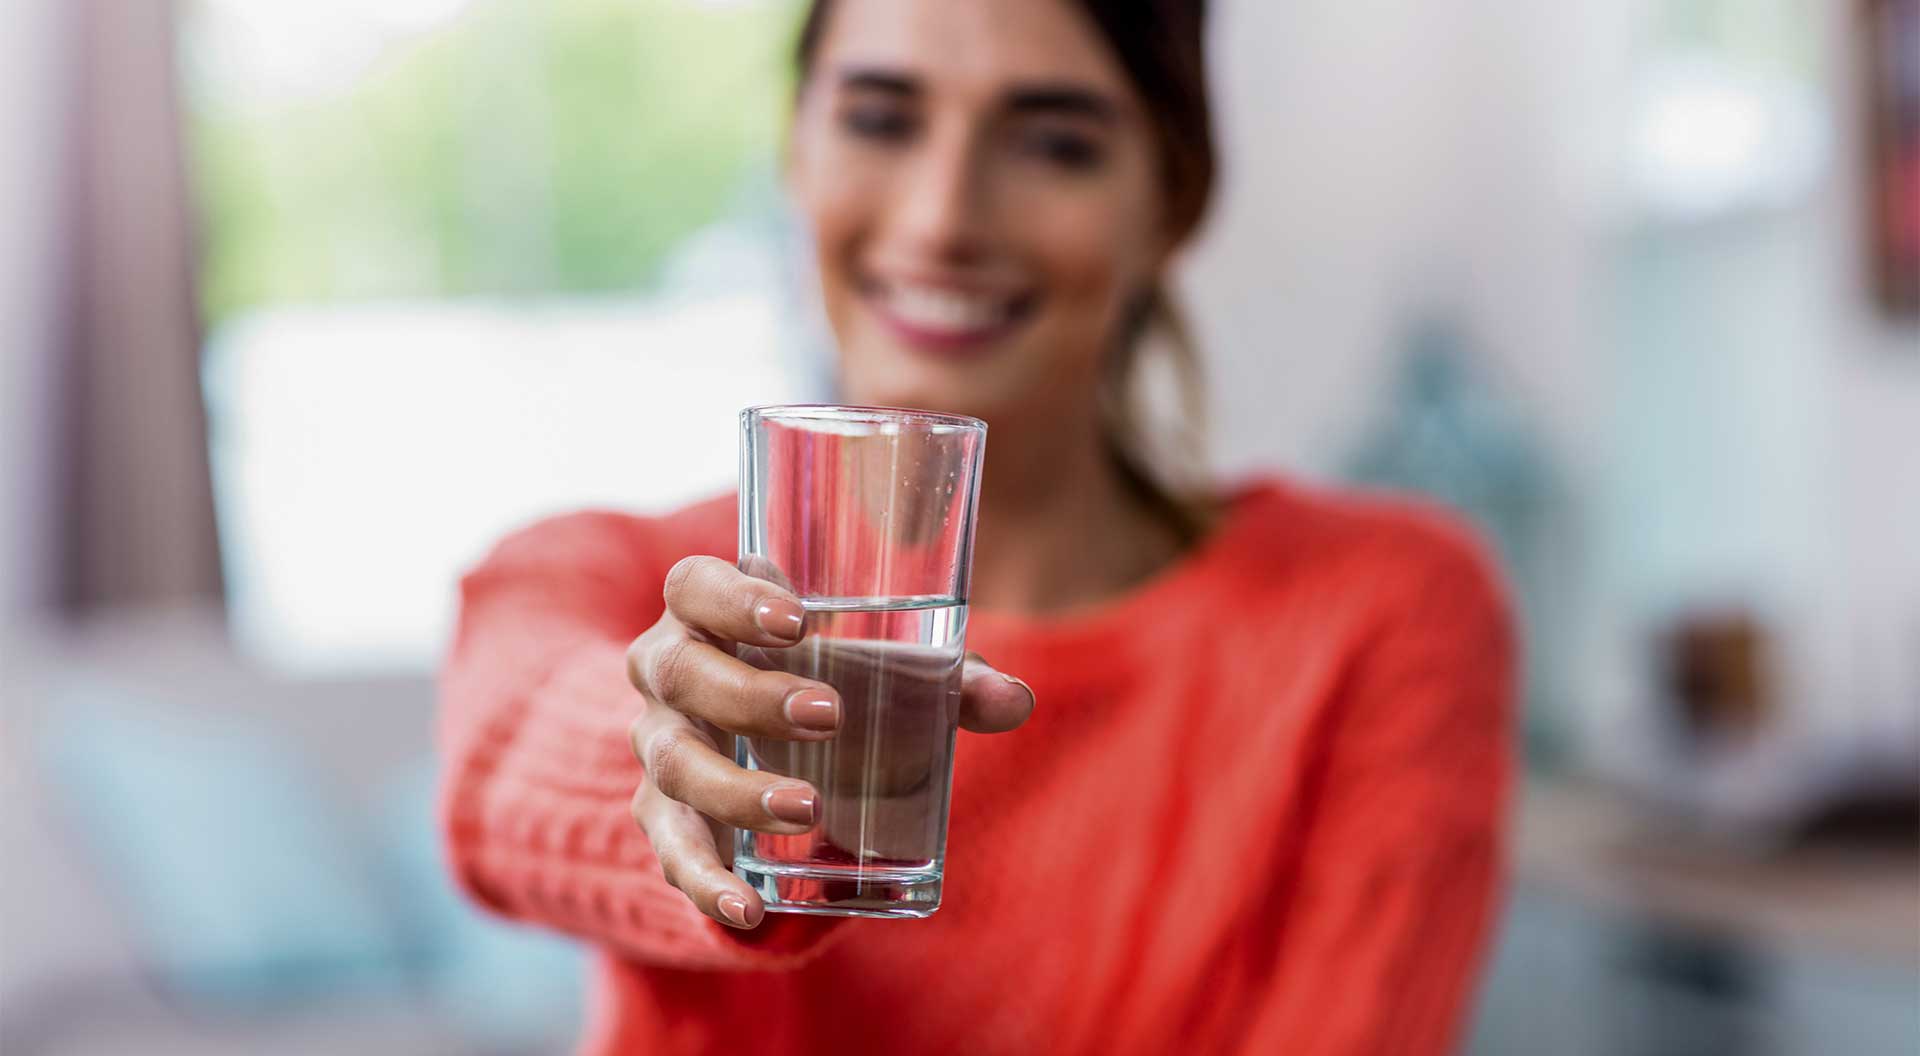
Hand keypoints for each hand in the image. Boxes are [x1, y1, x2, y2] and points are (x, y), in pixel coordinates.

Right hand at [624, 556, 1034, 929]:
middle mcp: (668, 672)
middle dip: (752, 696)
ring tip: (809, 808)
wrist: (751, 747)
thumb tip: (1016, 702)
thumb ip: (947, 680)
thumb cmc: (827, 679)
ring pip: (674, 763)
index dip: (733, 597)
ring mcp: (660, 745)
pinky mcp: (664, 816)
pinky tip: (748, 906)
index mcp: (708, 612)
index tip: (799, 619)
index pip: (694, 585)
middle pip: (680, 672)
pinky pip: (672, 851)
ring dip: (736, 789)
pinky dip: (705, 882)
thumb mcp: (882, 671)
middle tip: (830, 715)